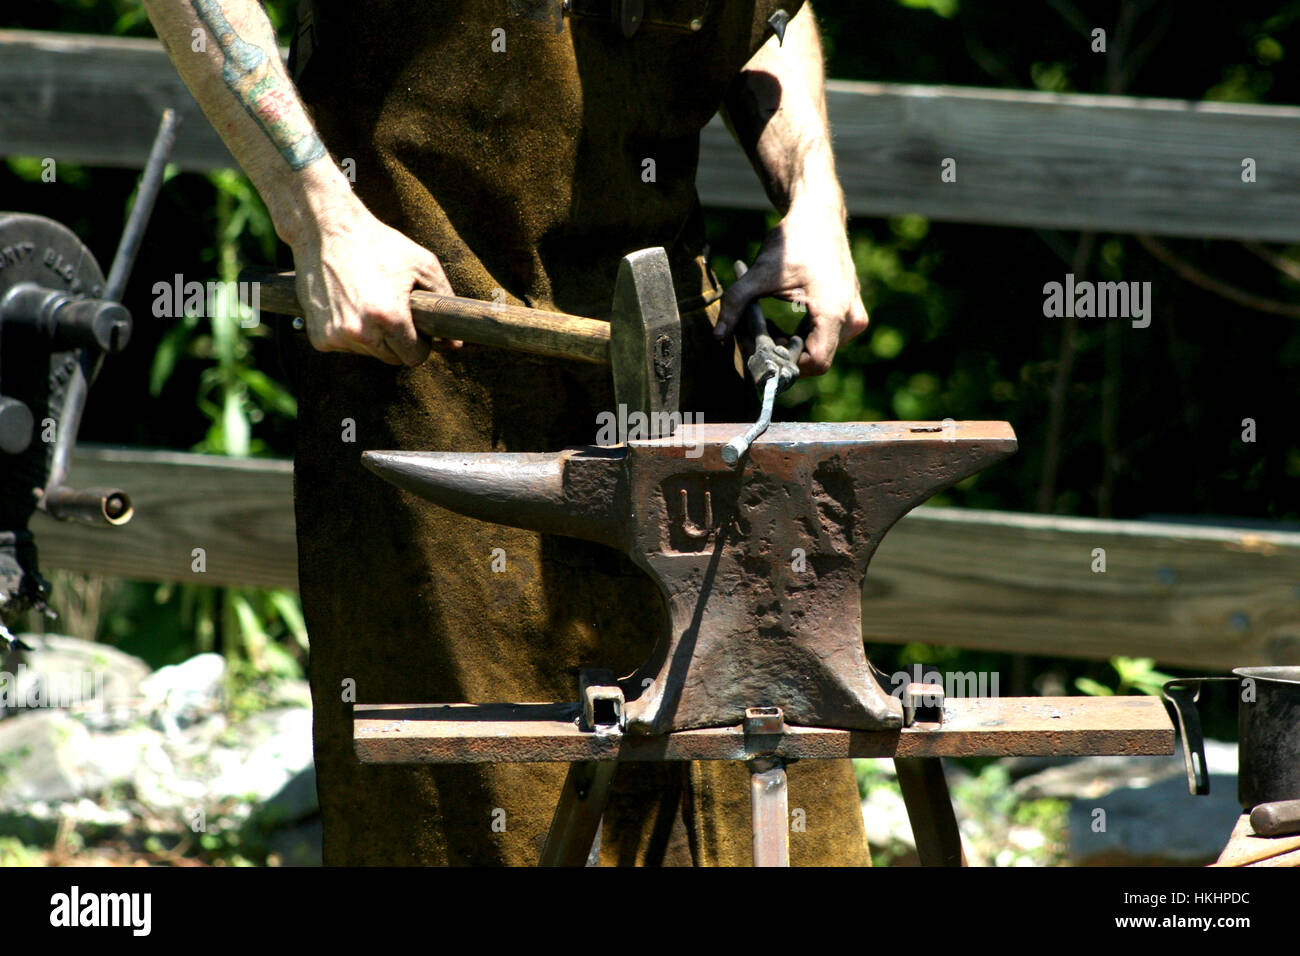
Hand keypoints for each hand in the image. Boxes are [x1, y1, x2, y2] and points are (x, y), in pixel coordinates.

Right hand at [290, 202, 452, 365]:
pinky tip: (348, 304)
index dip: (420, 343)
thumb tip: (456, 344)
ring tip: (367, 300)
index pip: (414, 357)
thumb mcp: (423, 265)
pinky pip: (345, 346)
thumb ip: (444, 303)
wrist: (325, 229)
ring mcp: (336, 337)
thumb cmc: (379, 244)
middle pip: (392, 358)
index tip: (416, 327)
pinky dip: (350, 332)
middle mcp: (360, 333)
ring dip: (373, 336)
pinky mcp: (319, 337)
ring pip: (368, 353)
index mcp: (389, 318)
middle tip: (391, 308)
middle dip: (397, 340)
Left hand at [714, 205, 867, 375]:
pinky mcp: (850, 312)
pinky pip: (826, 337)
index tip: (764, 349)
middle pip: (817, 358)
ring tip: (769, 328)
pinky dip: (802, 336)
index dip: (787, 363)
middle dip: (784, 353)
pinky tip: (783, 322)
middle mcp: (851, 318)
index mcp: (834, 311)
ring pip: (821, 349)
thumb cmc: (795, 240)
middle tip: (760, 338)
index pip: (816, 362)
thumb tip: (717, 335)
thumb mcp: (761, 273)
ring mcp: (854, 316)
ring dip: (792, 345)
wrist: (819, 215)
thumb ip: (737, 303)